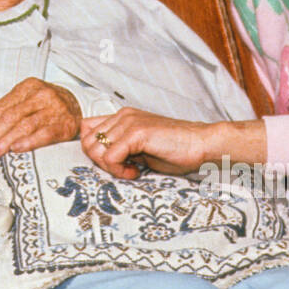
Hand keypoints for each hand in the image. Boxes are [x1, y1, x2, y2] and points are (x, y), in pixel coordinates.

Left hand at [0, 78, 82, 159]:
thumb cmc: (47, 106)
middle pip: (10, 116)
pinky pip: (44, 134)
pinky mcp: (65, 124)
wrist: (79, 105)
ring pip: (24, 125)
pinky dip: (28, 142)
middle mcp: (41, 95)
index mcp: (28, 87)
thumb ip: (10, 111)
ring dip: (5, 142)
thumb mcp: (29, 100)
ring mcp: (54, 109)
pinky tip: (16, 149)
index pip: (1, 107)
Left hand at [80, 109, 213, 178]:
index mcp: (122, 117)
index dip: (93, 150)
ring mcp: (129, 122)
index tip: (112, 164)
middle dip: (99, 162)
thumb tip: (101, 159)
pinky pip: (110, 157)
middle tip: (122, 169)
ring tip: (131, 171)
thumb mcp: (140, 148)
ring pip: (95, 149)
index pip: (86, 128)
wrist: (202, 144)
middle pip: (86, 141)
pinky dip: (119, 170)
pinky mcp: (137, 133)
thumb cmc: (176, 150)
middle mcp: (122, 116)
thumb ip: (120, 148)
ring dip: (109, 167)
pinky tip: (136, 172)